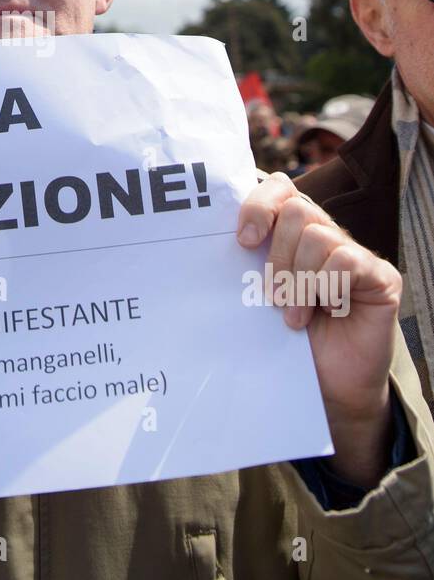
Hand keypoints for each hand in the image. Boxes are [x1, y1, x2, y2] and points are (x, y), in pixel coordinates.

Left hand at [237, 173, 398, 488]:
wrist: (328, 390)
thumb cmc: (286, 344)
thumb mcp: (256, 299)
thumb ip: (243, 266)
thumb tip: (198, 242)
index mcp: (293, 235)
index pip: (279, 188)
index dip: (259, 205)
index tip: (243, 241)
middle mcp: (326, 236)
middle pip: (297, 210)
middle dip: (276, 254)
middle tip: (271, 295)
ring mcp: (355, 254)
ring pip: (319, 235)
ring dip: (298, 279)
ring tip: (293, 316)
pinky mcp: (380, 276)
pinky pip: (347, 259)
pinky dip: (327, 286)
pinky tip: (325, 310)